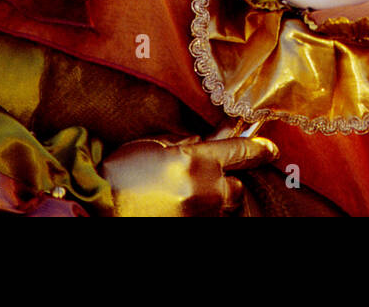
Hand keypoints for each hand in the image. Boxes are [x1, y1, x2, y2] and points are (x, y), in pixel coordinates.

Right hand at [101, 123, 277, 215]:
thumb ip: (186, 143)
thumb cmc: (120, 173)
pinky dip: (205, 213)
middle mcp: (204, 190)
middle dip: (229, 182)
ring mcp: (199, 214)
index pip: (240, 152)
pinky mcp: (192, 229)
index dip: (259, 149)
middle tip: (212, 178)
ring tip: (194, 194)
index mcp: (196, 161)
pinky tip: (187, 206)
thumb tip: (208, 139)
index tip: (271, 149)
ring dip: (217, 199)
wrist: (96, 208)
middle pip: (237, 187)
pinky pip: (210, 220)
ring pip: (225, 207)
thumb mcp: (154, 145)